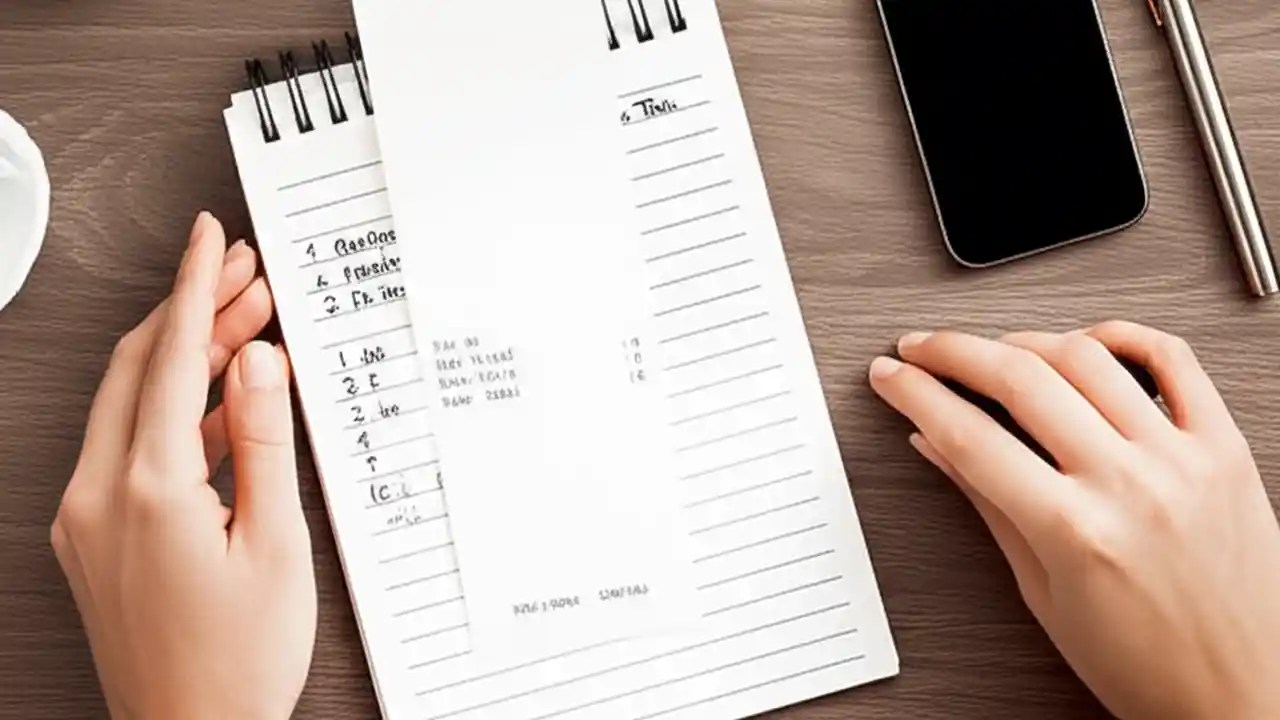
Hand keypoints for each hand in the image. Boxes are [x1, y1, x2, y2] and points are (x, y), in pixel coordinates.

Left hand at [51, 212, 315, 719]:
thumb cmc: (239, 659)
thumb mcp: (275, 543)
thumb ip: (263, 440)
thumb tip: (260, 360)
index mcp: (146, 490)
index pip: (169, 359)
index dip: (195, 288)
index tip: (211, 240)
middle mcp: (99, 496)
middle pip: (140, 369)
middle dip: (193, 311)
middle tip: (246, 277)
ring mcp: (89, 517)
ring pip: (132, 404)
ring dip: (186, 360)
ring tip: (247, 325)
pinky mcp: (96, 537)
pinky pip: (129, 447)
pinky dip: (176, 413)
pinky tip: (226, 402)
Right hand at [870, 322, 1279, 719]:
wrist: (1244, 695)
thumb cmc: (1146, 664)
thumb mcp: (1042, 592)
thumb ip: (988, 503)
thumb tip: (936, 442)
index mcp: (1074, 532)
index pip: (970, 433)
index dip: (915, 393)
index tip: (892, 376)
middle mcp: (1129, 484)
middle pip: (1019, 378)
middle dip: (952, 351)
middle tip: (922, 347)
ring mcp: (1181, 459)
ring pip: (1085, 356)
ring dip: (1023, 339)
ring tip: (995, 350)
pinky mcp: (1224, 447)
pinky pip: (1173, 360)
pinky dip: (1123, 334)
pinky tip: (1085, 342)